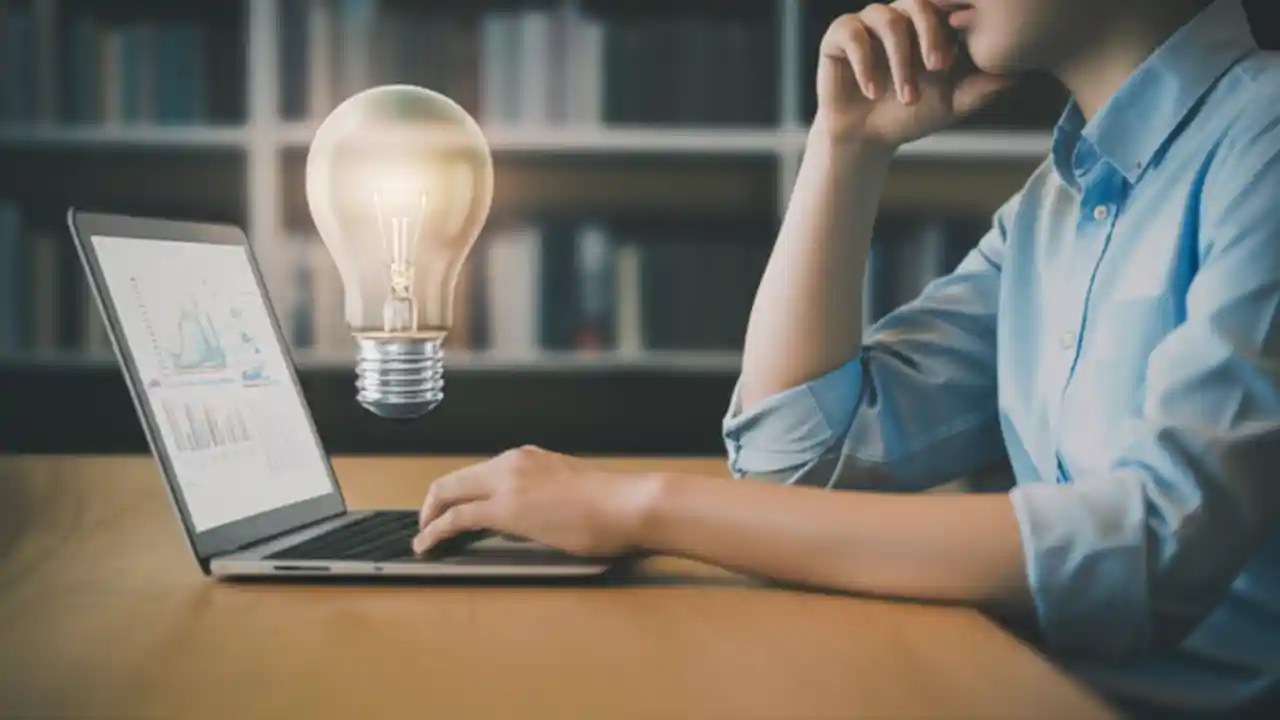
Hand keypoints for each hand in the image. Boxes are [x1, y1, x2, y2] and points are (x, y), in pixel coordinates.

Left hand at [412, 446, 656, 557]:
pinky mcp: (505, 509)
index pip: (479, 472)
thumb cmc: (612, 504)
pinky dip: (434, 531)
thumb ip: (544, 495)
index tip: (451, 510)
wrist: (626, 504)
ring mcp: (507, 482)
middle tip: (426, 525)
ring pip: (449, 492)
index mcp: (529, 458)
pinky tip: (427, 545)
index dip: (457, 492)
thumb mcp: (570, 490)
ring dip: (430, 516)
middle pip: (454, 479)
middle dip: (432, 503)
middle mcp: (512, 462)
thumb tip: (533, 514)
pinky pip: (456, 517)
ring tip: (424, 538)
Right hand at [816, 0, 1010, 146]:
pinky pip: (853, 34)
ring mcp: (869, 22)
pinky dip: (865, 63)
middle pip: (919, 3)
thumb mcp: (954, 103)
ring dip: (900, 61)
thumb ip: (984, 86)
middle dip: (931, 35)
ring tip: (907, 96)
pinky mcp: (840, 34)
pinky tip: (872, 90)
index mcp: (929, 24)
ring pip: (888, 21)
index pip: (946, 7)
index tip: (959, 54)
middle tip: (939, 68)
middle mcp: (900, 16)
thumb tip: (1021, 71)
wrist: (865, 137)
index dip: (955, 20)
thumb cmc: (911, 116)